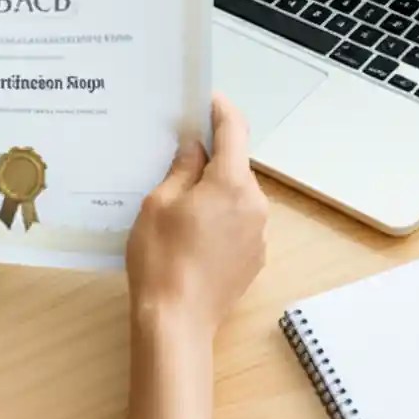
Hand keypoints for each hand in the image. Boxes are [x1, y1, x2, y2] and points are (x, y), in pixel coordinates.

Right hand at [127, 94, 267, 336]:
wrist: (177, 320)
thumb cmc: (161, 258)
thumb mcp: (159, 202)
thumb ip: (182, 167)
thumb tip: (195, 145)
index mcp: (233, 183)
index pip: (234, 129)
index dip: (220, 108)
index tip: (205, 98)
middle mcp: (256, 204)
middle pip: (236, 165)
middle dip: (211, 155)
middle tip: (176, 152)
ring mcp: (259, 233)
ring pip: (237, 196)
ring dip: (214, 190)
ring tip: (178, 201)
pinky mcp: (255, 257)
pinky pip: (239, 223)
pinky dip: (220, 218)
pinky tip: (191, 232)